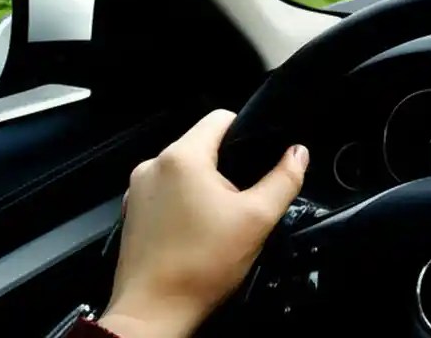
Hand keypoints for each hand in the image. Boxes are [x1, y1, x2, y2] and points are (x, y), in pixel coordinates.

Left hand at [98, 109, 308, 337]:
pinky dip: (183, 204)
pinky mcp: (131, 213)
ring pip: (183, 171)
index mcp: (182, 156)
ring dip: (204, 186)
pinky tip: (196, 232)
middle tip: (243, 200)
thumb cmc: (202, 264)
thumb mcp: (256, 219)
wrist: (154, 312)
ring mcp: (136, 190)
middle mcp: (153, 165)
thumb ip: (284, 179)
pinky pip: (165, 193)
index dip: (247, 132)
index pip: (220, 118)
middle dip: (226, 166)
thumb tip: (298, 153)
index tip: (259, 160)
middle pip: (201, 145)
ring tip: (219, 220)